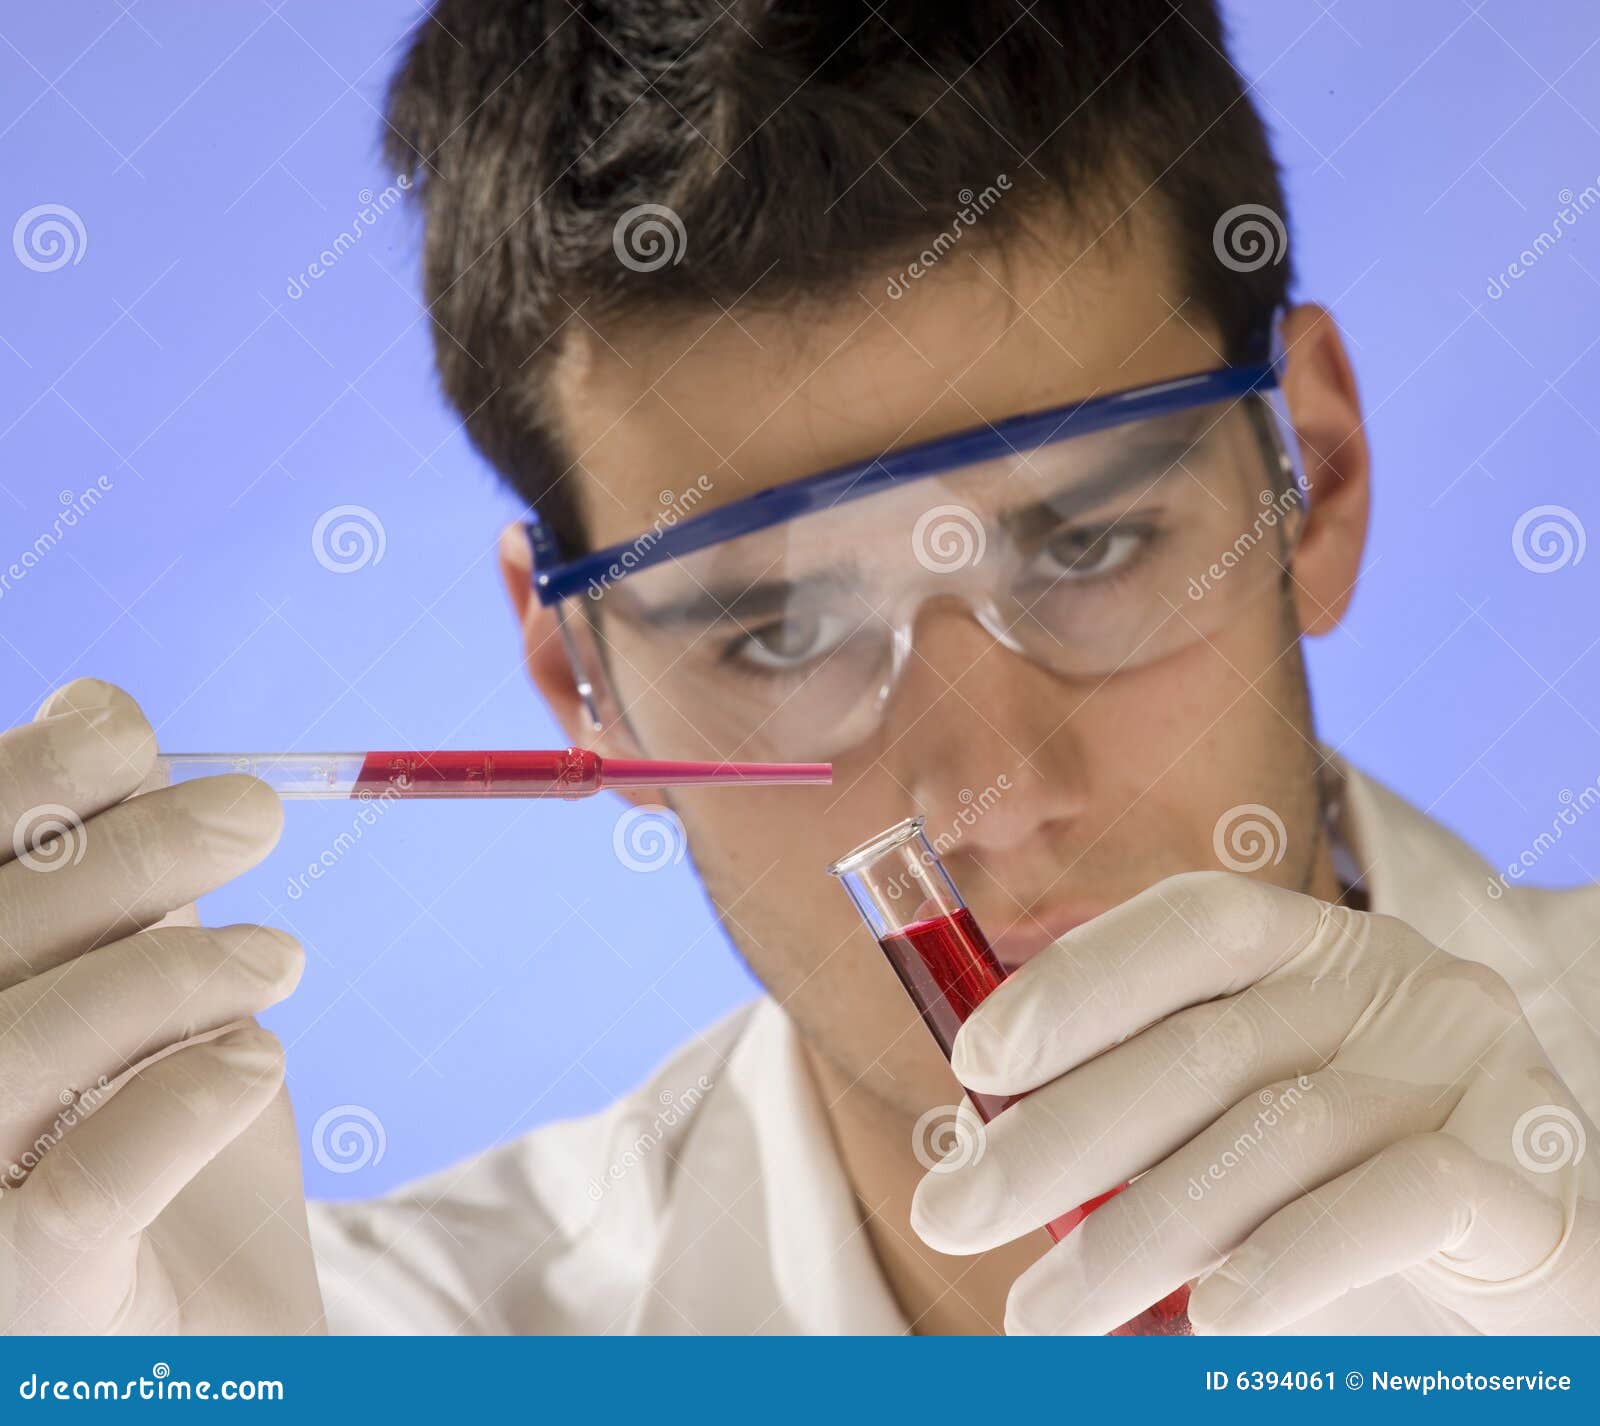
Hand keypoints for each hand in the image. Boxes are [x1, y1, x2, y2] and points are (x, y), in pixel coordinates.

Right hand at [0, 678, 323, 1333]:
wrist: (195, 1356)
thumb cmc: (147, 1152)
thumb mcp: (126, 990)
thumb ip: (101, 874)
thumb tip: (92, 701)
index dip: (15, 776)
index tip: (125, 733)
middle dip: (126, 851)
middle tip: (255, 814)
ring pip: (14, 1052)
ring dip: (171, 972)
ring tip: (282, 958)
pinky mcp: (18, 1306)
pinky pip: (86, 1192)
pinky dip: (185, 1103)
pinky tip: (253, 1062)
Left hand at [909, 871, 1597, 1334]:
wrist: (1524, 1258)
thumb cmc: (1337, 1182)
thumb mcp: (1231, 1119)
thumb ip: (1135, 1110)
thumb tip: (980, 1146)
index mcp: (1306, 947)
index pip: (1187, 927)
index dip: (1074, 983)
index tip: (971, 1063)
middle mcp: (1385, 981)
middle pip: (1205, 1046)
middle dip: (1058, 1139)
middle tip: (952, 1216)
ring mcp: (1461, 1064)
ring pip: (1275, 1134)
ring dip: (1137, 1235)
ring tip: (1041, 1316)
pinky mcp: (1523, 1164)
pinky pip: (1395, 1201)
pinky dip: (1290, 1262)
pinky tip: (1212, 1322)